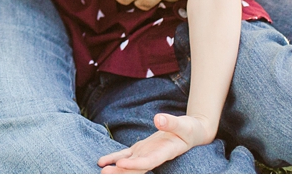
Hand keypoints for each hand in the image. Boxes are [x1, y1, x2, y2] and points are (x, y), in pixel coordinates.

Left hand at [98, 113, 215, 173]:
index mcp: (166, 152)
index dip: (135, 165)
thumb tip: (158, 118)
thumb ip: (171, 122)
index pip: (149, 162)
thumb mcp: (185, 124)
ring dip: (116, 169)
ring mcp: (146, 154)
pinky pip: (126, 154)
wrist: (190, 133)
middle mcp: (154, 157)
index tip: (121, 164)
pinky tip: (101, 162)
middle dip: (121, 173)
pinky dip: (113, 158)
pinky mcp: (141, 149)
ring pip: (129, 164)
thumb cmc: (190, 129)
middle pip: (136, 169)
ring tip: (101, 171)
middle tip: (104, 174)